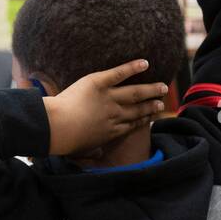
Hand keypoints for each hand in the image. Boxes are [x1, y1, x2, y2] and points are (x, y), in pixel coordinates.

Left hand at [43, 60, 168, 155]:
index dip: (144, 120)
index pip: (131, 124)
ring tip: (163, 87)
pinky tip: (145, 63)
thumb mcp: (82, 151)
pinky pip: (119, 73)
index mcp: (110, 131)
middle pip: (138, 109)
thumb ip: (92, 153)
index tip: (152, 117)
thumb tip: (99, 156)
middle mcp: (114, 114)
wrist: (57, 127)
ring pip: (135, 93)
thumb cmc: (65, 141)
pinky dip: (133, 67)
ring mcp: (108, 98)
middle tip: (162, 103)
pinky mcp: (99, 83)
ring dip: (150, 90)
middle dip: (151, 106)